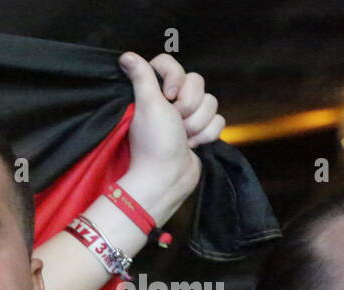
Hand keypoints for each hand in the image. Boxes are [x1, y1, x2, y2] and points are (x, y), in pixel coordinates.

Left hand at [118, 52, 225, 221]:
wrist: (168, 178)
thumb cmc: (155, 142)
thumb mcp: (147, 104)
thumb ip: (141, 77)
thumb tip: (125, 56)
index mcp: (154, 94)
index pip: (169, 64)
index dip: (175, 78)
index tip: (168, 96)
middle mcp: (170, 103)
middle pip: (197, 82)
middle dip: (190, 105)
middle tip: (176, 121)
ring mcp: (187, 118)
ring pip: (211, 102)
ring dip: (198, 123)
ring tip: (182, 138)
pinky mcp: (200, 131)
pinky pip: (218, 120)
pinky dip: (207, 135)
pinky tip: (193, 146)